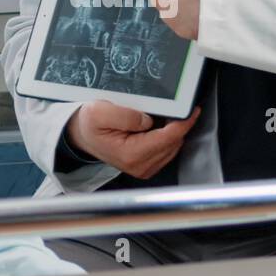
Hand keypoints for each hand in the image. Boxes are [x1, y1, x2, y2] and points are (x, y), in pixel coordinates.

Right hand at [66, 100, 200, 178]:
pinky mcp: (147, 167)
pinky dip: (168, 137)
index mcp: (131, 154)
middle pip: (174, 143)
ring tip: (165, 116)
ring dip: (174, 131)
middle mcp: (140, 166)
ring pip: (173, 147)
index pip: (168, 138)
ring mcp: (144, 169)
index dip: (183, 123)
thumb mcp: (100, 112)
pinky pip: (168, 150)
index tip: (192, 110)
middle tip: (176, 107)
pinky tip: (160, 127)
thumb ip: (126, 116)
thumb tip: (148, 120)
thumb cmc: (90, 124)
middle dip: (178, 125)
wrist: (83, 136)